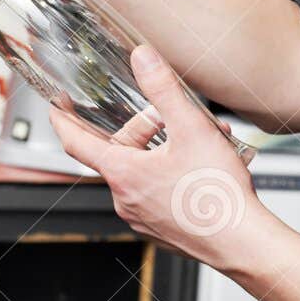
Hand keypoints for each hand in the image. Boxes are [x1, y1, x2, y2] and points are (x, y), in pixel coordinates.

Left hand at [48, 43, 264, 269]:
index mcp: (124, 174)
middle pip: (120, 151)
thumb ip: (163, 89)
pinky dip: (173, 174)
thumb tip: (143, 59)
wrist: (242, 242)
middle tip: (171, 117)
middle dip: (145, 128)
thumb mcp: (191, 128)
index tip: (57, 107)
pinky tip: (202, 168)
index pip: (75, 142)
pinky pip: (157, 192)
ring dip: (165, 150)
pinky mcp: (161, 229)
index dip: (63, 119)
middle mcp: (126, 199)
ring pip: (142, 171)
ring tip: (200, 141)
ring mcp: (142, 217)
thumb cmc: (218, 195)